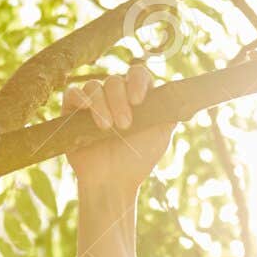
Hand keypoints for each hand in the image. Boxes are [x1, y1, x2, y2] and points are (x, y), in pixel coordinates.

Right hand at [62, 65, 173, 195]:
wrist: (113, 182)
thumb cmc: (137, 161)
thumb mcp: (160, 136)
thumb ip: (169, 113)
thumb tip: (184, 96)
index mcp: (136, 97)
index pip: (137, 74)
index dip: (137, 81)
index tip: (138, 100)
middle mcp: (114, 96)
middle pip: (115, 80)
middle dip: (119, 101)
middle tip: (124, 125)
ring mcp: (93, 102)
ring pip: (94, 86)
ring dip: (101, 104)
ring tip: (107, 128)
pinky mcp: (72, 111)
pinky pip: (72, 93)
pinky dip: (80, 98)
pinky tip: (86, 110)